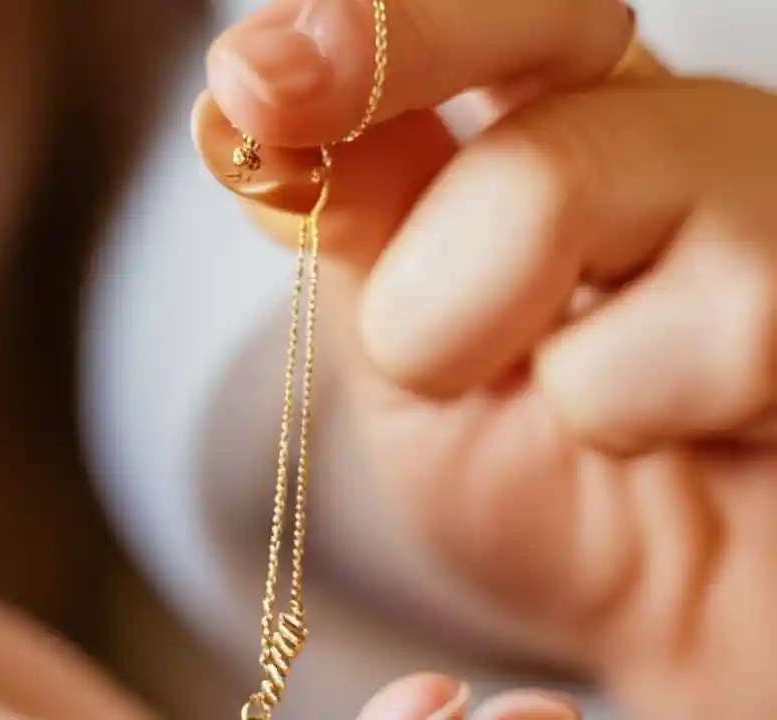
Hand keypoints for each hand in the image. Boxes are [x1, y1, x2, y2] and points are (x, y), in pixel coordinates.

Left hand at [198, 0, 776, 716]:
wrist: (686, 621)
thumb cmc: (562, 496)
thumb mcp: (418, 361)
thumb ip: (362, 231)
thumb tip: (243, 102)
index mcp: (566, 135)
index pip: (474, 25)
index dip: (361, 31)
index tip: (249, 74)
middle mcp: (672, 134)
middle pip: (540, 19)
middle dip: (390, 51)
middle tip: (276, 90)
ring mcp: (764, 197)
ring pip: (554, 179)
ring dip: (469, 326)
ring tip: (553, 403)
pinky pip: (691, 319)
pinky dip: (621, 407)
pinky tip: (673, 432)